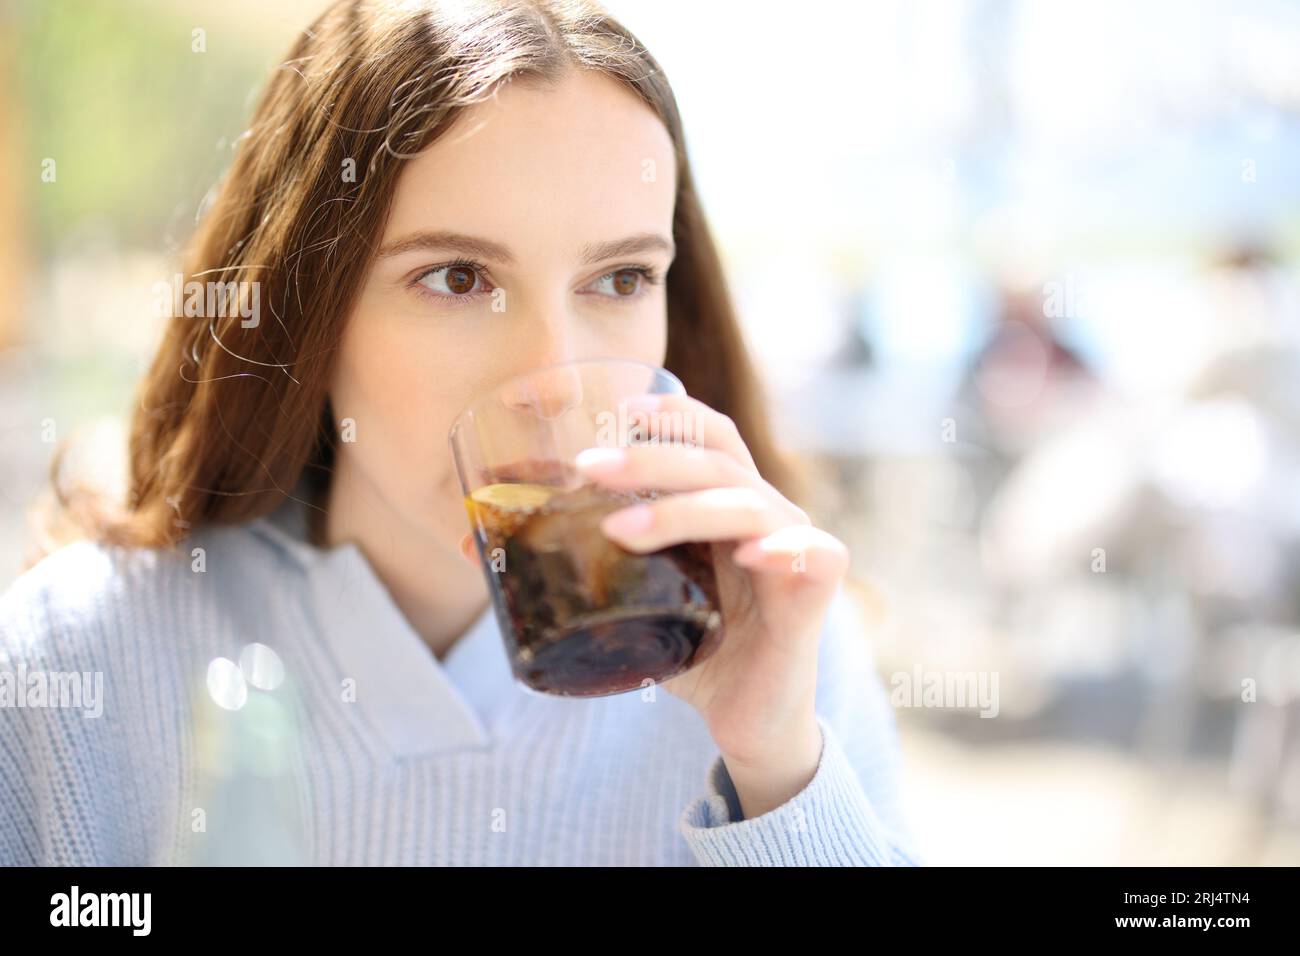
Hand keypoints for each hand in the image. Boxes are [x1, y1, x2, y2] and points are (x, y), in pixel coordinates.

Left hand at [573, 392, 850, 817]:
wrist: (747, 718)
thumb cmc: (691, 649)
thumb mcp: (630, 600)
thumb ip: (573, 566)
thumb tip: (471, 544)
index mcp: (724, 502)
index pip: (708, 436)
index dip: (670, 414)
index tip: (617, 410)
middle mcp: (764, 511)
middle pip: (714, 462)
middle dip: (648, 459)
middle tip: (587, 468)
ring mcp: (793, 546)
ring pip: (745, 502)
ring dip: (681, 508)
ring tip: (621, 530)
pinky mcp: (814, 592)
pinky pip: (813, 557)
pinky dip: (784, 548)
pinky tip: (750, 555)